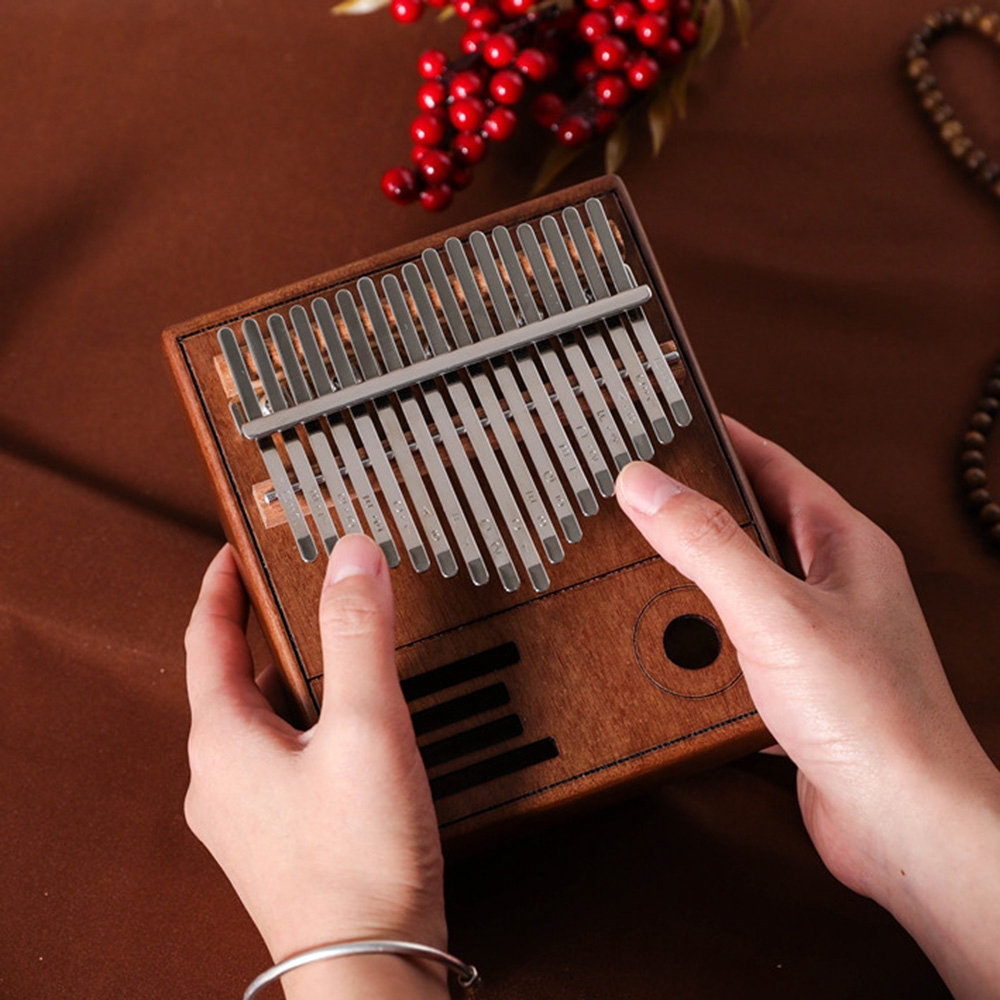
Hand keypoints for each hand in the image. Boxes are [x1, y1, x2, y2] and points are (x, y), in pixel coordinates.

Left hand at [184, 536, 446, 999]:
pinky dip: (308, 726)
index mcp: (223, 740)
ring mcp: (244, 814)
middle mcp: (219, 777)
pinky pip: (280, 759)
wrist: (370, 968)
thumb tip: (351, 555)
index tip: (232, 552)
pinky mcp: (276, 838)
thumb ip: (359, 635)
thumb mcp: (365, 727)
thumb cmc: (358, 860)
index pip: (206, 639)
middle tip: (303, 596)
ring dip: (293, 682)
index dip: (220, 587)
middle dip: (267, 632)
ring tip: (339, 658)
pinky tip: (352, 734)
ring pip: (261, 722)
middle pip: (234, 679)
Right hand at [615, 417, 999, 998]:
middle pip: (755, 522)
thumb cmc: (873, 717)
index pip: (773, 465)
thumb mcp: (773, 610)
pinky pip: (739, 643)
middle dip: (699, 504)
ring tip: (642, 560)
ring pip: (744, 585)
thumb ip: (707, 542)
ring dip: (696, 575)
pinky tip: (669, 646)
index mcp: (843, 546)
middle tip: (641, 488)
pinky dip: (702, 638)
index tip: (672, 418)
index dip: (721, 437)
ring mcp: (817, 637)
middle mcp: (834, 585)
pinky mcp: (797, 689)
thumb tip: (645, 483)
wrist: (904, 827)